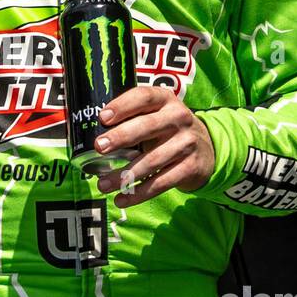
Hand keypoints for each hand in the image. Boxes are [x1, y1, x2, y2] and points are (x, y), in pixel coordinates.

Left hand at [93, 85, 215, 205]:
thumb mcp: (157, 115)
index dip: (123, 106)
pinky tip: (122, 199)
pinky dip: (139, 193)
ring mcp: (187, 143)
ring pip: (152, 161)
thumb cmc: (167, 131)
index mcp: (165, 100)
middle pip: (147, 126)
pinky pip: (161, 182)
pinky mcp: (190, 167)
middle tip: (99, 147)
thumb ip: (132, 117)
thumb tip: (89, 133)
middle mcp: (179, 118)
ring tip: (103, 185)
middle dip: (121, 137)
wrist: (207, 150)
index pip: (144, 97)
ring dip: (125, 175)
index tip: (102, 118)